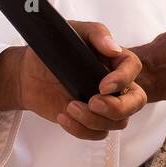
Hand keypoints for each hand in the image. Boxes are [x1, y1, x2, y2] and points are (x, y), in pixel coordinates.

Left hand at [0, 22, 146, 139]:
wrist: (29, 72)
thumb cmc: (54, 49)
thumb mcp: (73, 32)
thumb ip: (96, 34)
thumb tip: (113, 48)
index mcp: (115, 60)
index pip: (133, 68)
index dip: (123, 79)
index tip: (102, 85)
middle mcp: (116, 84)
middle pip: (136, 102)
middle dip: (117, 108)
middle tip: (92, 103)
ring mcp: (104, 104)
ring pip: (118, 122)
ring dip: (94, 120)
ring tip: (69, 107)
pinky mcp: (91, 121)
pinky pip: (97, 134)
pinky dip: (80, 129)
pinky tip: (63, 116)